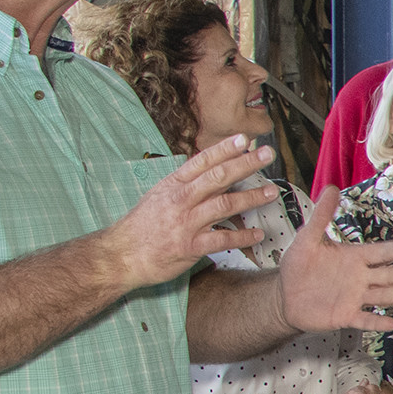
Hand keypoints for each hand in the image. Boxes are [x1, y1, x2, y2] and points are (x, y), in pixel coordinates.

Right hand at [104, 136, 279, 291]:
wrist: (121, 254)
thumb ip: (184, 184)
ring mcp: (186, 223)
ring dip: (251, 197)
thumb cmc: (141, 225)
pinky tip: (258, 234)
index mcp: (173, 185)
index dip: (224, 149)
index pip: (202, 161)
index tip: (244, 139)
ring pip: (224, 205)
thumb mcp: (159, 195)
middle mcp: (181, 200)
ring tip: (271, 192)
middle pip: (218, 177)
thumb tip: (209, 171)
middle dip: (245, 164)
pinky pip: (222, 240)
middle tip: (267, 154)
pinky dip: (242, 237)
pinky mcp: (190, 246)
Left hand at [277, 183, 392, 332]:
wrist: (284, 295)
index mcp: (354, 257)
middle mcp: (360, 277)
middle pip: (387, 275)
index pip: (379, 253)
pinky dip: (376, 321)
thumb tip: (331, 189)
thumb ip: (321, 215)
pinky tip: (389, 322)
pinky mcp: (346, 315)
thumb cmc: (298, 266)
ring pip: (382, 296)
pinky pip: (364, 319)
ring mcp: (355, 297)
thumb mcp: (308, 238)